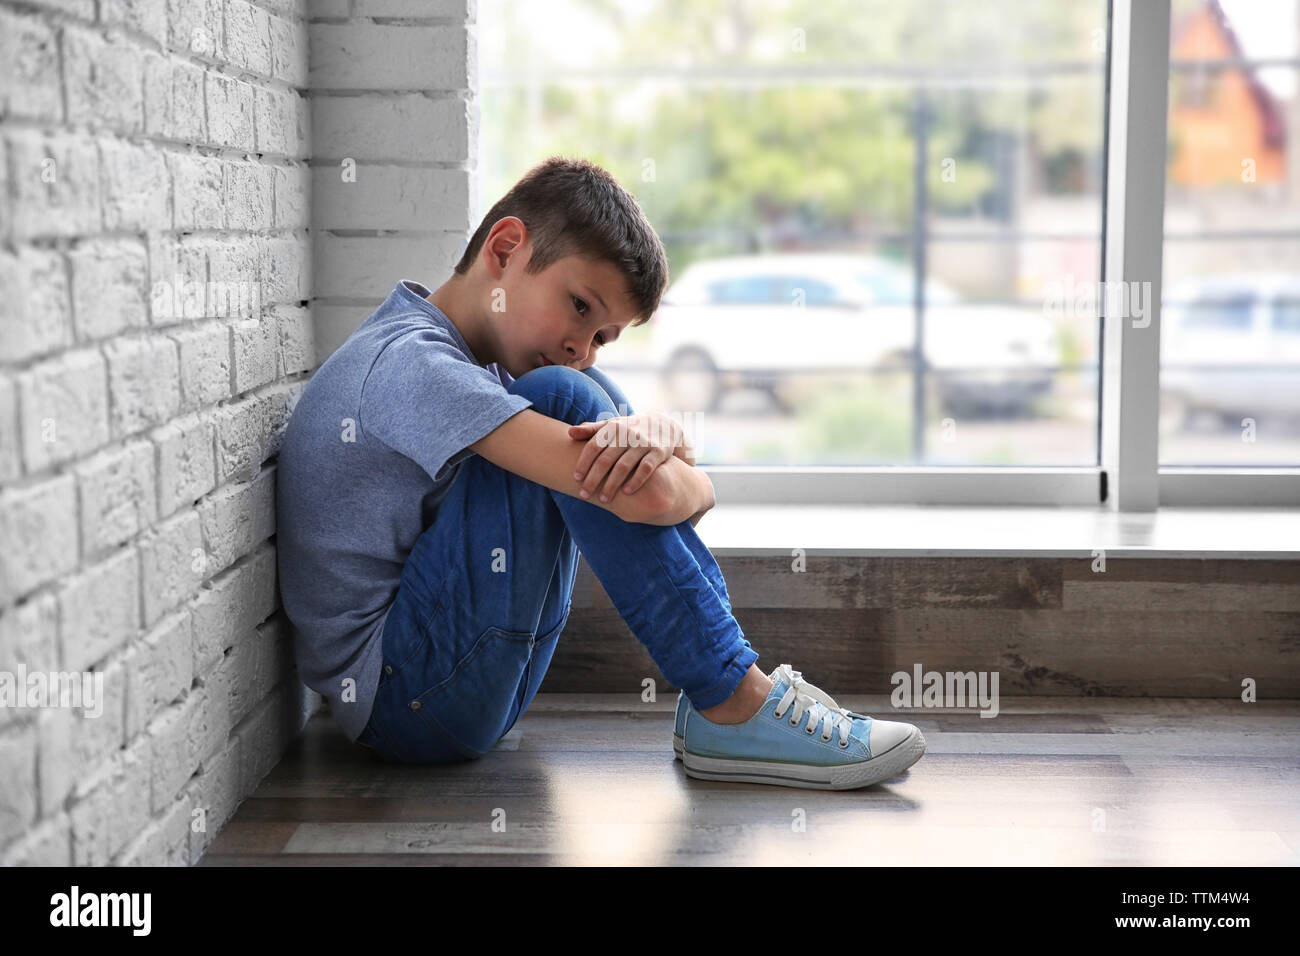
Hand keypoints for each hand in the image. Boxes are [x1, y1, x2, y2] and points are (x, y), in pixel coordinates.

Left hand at [568, 412, 688, 501]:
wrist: (663, 426)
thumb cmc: (629, 429)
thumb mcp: (612, 425)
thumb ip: (591, 430)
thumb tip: (569, 433)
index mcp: (613, 428)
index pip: (593, 446)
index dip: (583, 463)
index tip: (575, 479)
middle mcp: (627, 434)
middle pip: (606, 459)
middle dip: (593, 479)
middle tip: (584, 495)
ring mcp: (643, 443)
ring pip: (624, 466)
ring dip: (612, 484)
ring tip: (603, 499)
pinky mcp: (659, 451)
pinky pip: (646, 468)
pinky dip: (636, 481)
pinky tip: (627, 493)